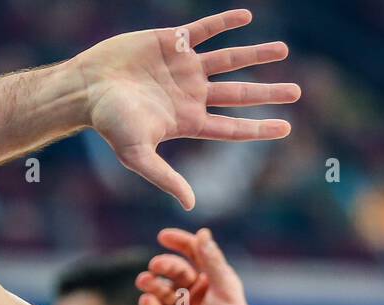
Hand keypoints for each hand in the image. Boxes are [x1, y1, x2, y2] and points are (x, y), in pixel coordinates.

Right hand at [72, 8, 299, 209]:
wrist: (85, 87)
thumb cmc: (109, 123)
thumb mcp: (138, 155)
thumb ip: (166, 178)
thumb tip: (192, 205)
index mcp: (190, 122)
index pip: (233, 127)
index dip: (260, 128)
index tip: (287, 127)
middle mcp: (192, 94)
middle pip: (240, 94)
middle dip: (269, 93)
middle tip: (298, 92)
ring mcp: (184, 67)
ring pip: (229, 60)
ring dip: (256, 55)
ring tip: (282, 50)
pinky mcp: (171, 41)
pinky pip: (204, 29)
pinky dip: (225, 22)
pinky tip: (247, 16)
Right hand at [136, 227, 251, 304]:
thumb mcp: (226, 288)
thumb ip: (213, 261)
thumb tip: (202, 233)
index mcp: (212, 279)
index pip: (193, 254)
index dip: (179, 242)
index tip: (164, 236)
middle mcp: (196, 292)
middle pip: (175, 271)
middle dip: (164, 266)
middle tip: (155, 266)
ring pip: (161, 290)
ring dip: (151, 284)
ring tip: (144, 281)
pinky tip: (147, 301)